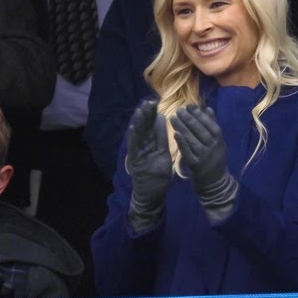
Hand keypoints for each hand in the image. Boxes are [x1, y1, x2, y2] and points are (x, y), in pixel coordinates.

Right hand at [125, 101, 172, 230]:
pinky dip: (133, 137)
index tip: (154, 102)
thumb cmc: (158, 176)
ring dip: (139, 122)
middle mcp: (142, 148)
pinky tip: (134, 126)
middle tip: (148, 101)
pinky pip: (134, 148)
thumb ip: (162, 140)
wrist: (151, 196)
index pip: (151, 128)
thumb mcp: (163, 156)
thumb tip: (163, 120)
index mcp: (150, 146)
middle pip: (144, 129)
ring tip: (140, 109)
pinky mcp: (134, 162)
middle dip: (146, 115)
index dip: (152, 115)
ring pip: (138, 135)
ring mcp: (137, 154)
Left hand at [171, 105, 238, 222]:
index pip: (210, 124)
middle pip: (201, 130)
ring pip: (193, 140)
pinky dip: (182, 143)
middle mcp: (213, 147)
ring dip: (183, 128)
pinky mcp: (196, 165)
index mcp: (219, 141)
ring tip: (173, 118)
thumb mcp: (217, 142)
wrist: (214, 183)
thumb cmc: (215, 159)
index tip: (189, 106)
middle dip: (189, 119)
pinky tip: (175, 134)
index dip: (200, 115)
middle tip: (179, 110)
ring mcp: (204, 156)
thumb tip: (207, 108)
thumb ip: (212, 125)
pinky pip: (188, 152)